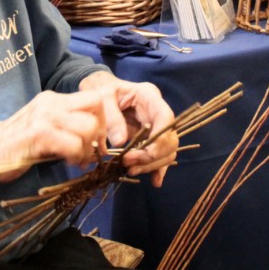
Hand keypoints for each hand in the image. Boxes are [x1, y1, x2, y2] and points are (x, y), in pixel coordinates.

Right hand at [0, 90, 107, 182]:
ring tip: (79, 160)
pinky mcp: (40, 133)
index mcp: (52, 98)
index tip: (98, 139)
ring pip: (88, 126)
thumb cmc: (16, 145)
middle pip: (95, 104)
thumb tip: (94, 138)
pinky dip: (77, 157)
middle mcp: (50, 102)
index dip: (102, 118)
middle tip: (93, 150)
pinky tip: (68, 162)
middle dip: (101, 130)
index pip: (92, 97)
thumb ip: (65, 125)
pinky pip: (74, 144)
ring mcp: (45, 116)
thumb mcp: (42, 126)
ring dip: (89, 148)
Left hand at [79, 70, 177, 186]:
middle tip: (129, 164)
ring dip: (151, 164)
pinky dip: (157, 168)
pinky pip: (159, 156)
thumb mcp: (102, 96)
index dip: (160, 139)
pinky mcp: (148, 138)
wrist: (98, 89)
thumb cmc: (101, 88)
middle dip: (153, 156)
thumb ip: (111, 117)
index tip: (144, 153)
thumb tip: (120, 142)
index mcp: (149, 96)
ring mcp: (155, 126)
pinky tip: (155, 181)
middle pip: (170, 139)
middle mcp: (156, 111)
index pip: (166, 118)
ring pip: (166, 151)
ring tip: (131, 170)